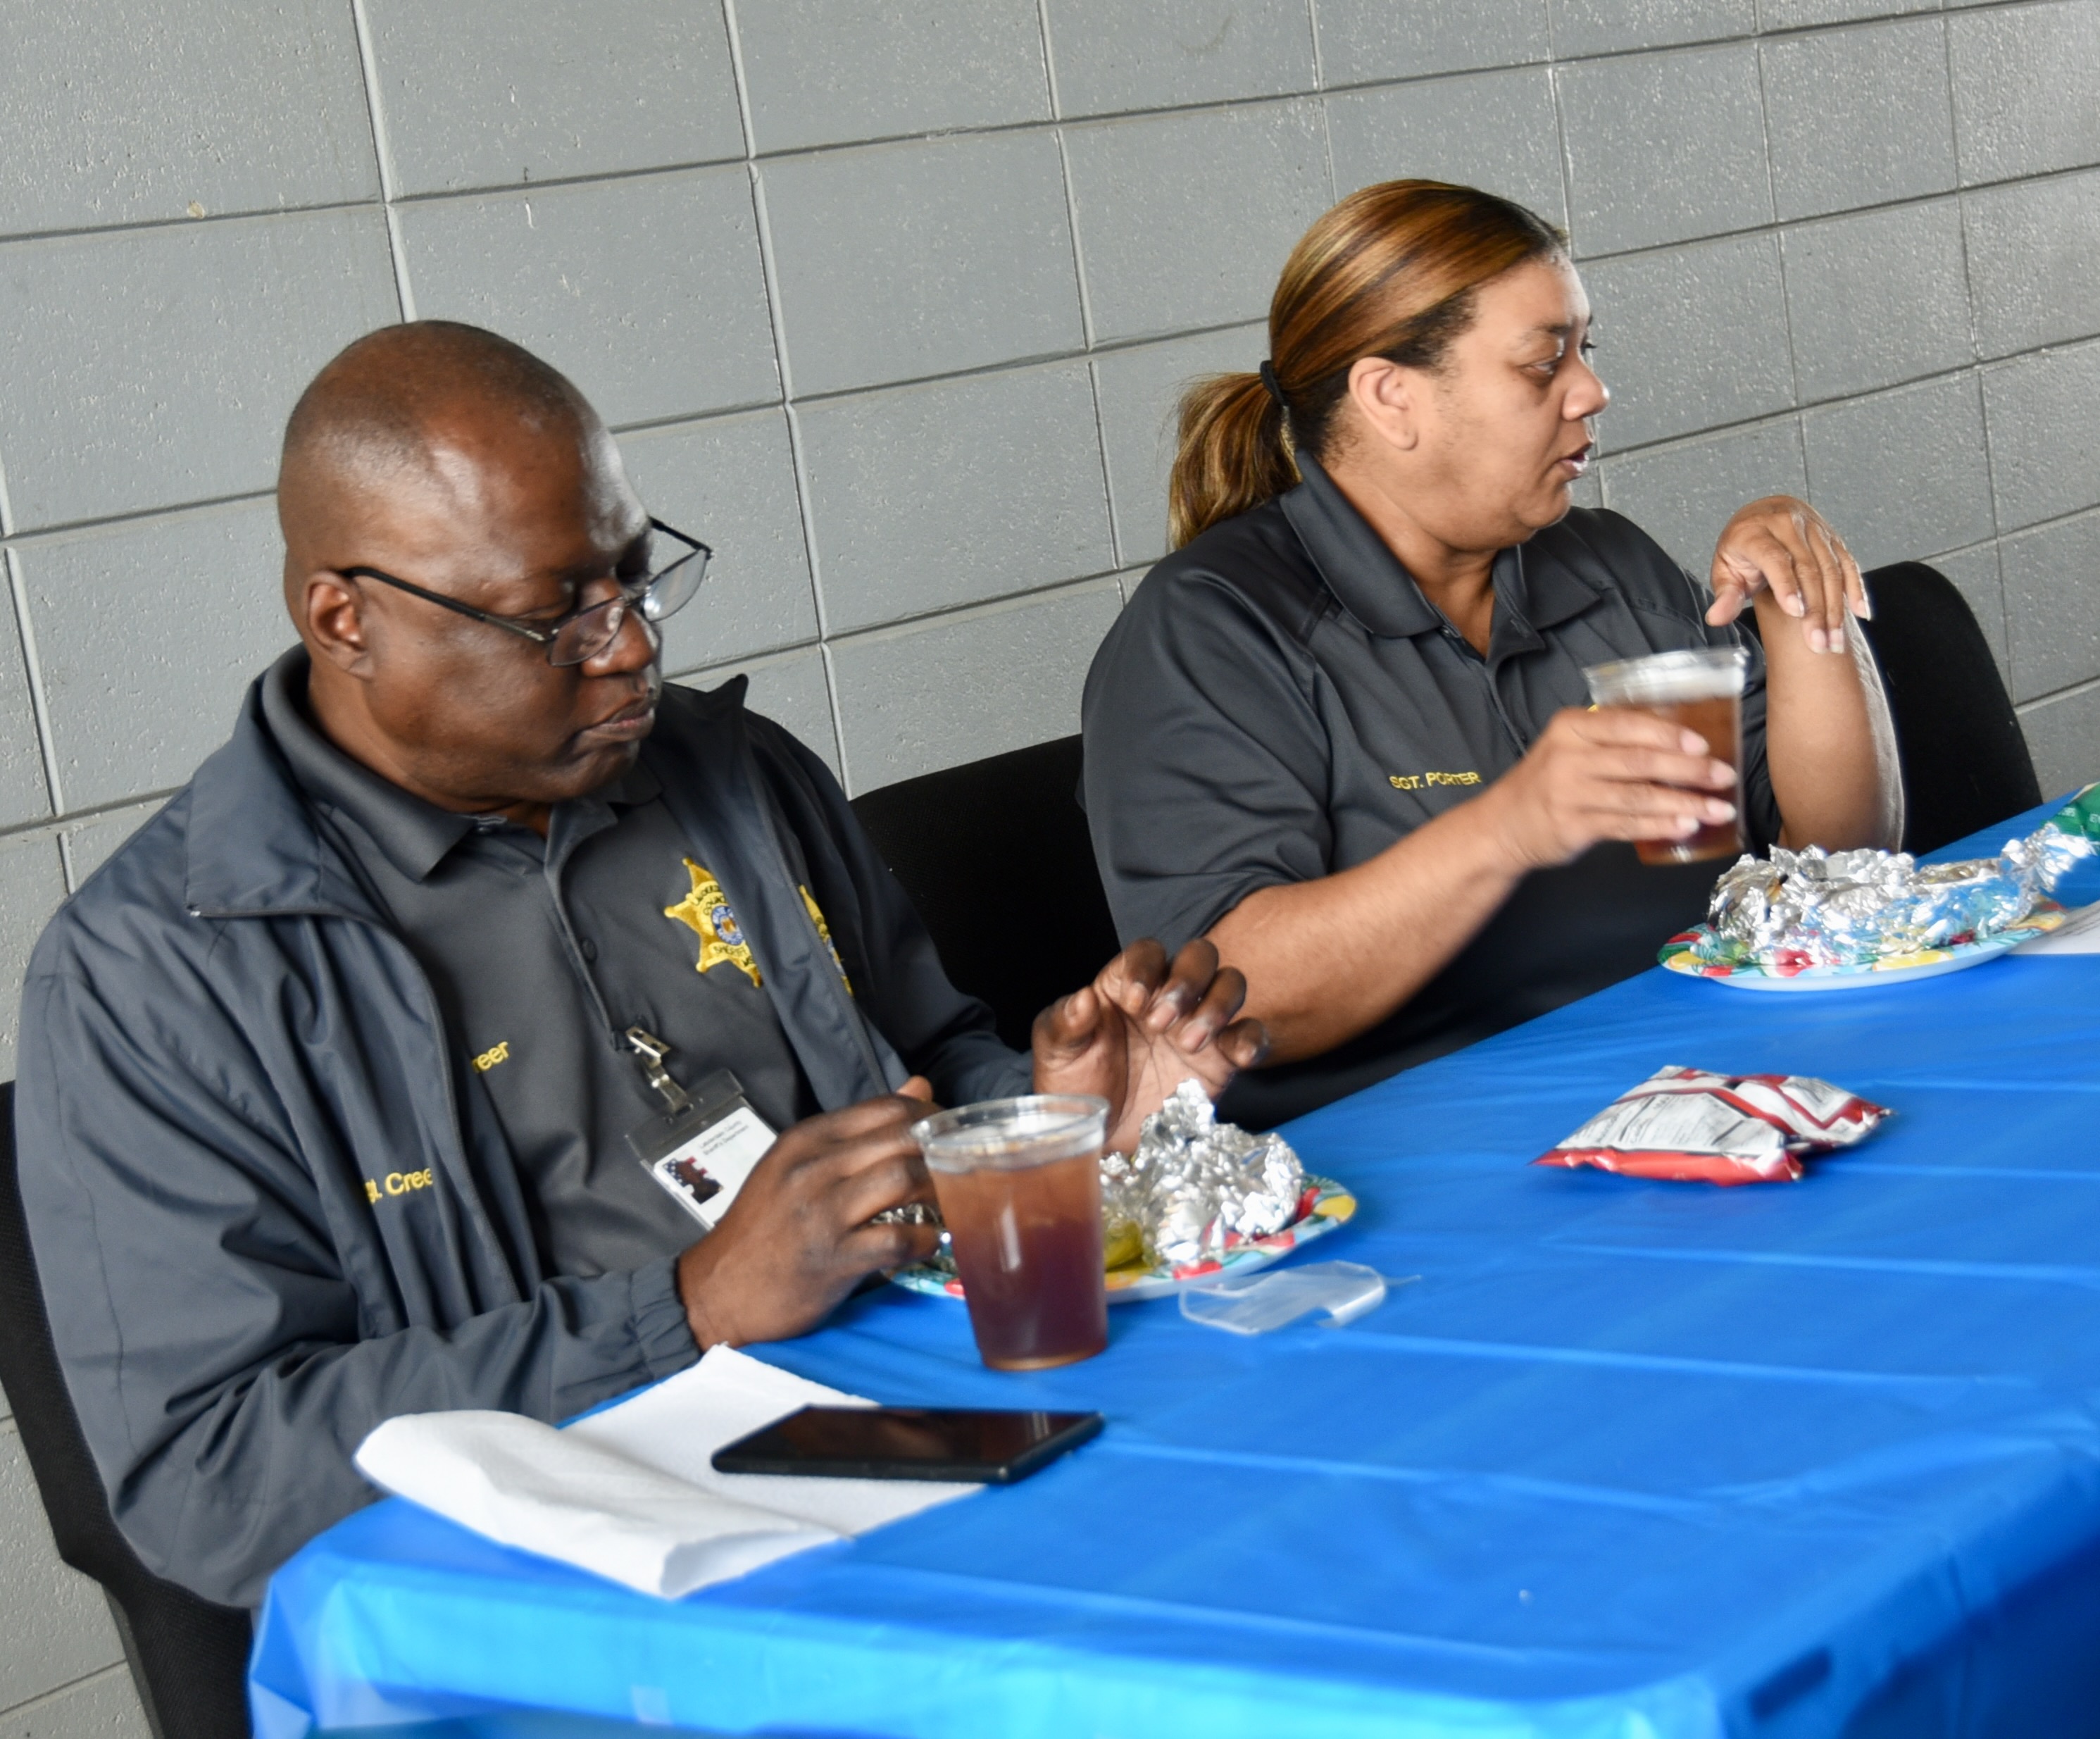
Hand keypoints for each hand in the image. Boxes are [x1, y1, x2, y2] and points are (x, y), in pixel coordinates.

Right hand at [674, 1078, 939, 1348]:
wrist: (716, 1289)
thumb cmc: (763, 1228)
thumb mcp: (797, 1164)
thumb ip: (859, 1128)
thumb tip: (919, 1086)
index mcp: (806, 1140)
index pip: (886, 1108)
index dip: (930, 1116)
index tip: (948, 1135)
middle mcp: (814, 1168)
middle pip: (901, 1138)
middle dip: (942, 1151)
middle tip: (960, 1169)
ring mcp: (822, 1213)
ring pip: (903, 1179)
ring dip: (939, 1191)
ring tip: (949, 1204)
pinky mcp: (832, 1259)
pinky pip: (896, 1240)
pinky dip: (923, 1240)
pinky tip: (927, 1242)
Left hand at [1032, 939, 1268, 1152]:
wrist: (1100, 1138)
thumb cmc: (1075, 1086)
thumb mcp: (1056, 1053)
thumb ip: (1065, 1023)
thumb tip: (1082, 999)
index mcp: (1128, 985)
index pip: (1147, 953)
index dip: (1145, 969)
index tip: (1134, 1002)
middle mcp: (1169, 997)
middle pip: (1199, 956)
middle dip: (1187, 980)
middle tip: (1162, 1023)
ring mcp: (1200, 1025)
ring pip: (1230, 984)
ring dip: (1217, 1005)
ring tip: (1189, 1043)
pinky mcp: (1222, 1059)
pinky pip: (1252, 1035)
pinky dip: (1252, 1040)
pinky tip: (1237, 1057)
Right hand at [1482, 706, 1736, 870]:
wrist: (1502, 825)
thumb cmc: (1548, 782)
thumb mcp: (1571, 747)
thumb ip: (1613, 740)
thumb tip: (1679, 740)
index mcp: (1571, 727)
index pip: (1627, 725)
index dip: (1669, 735)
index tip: (1703, 745)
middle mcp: (1568, 757)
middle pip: (1639, 761)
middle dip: (1688, 770)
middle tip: (1723, 776)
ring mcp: (1570, 794)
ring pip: (1638, 797)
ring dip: (1684, 803)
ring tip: (1718, 809)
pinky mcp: (1574, 827)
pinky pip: (1626, 825)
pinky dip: (1660, 827)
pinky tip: (1686, 827)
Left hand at [1706, 495, 1866, 653]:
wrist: (1763, 514)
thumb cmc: (1742, 547)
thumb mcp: (1724, 568)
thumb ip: (1725, 594)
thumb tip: (1717, 618)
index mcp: (1756, 532)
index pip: (1774, 559)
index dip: (1786, 585)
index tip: (1796, 612)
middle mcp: (1788, 524)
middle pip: (1807, 569)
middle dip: (1815, 610)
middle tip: (1818, 643)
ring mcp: (1814, 529)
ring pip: (1831, 569)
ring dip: (1836, 608)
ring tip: (1834, 640)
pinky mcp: (1832, 537)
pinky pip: (1848, 563)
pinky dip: (1856, 589)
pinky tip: (1860, 613)